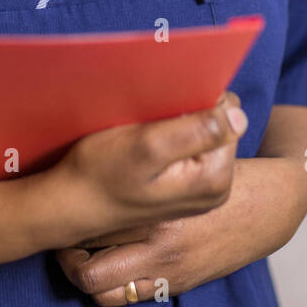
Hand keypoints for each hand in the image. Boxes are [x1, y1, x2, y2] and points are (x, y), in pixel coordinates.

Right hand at [51, 91, 247, 242]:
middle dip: (190, 113)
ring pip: (202, 134)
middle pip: (219, 125)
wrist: (68, 205)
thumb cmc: (100, 175)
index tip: (165, 110)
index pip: (229, 115)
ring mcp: (200, 190)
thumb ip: (197, 131)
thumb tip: (239, 114)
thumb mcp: (147, 147)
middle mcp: (216, 188)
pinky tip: (143, 146)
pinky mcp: (183, 187)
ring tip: (145, 134)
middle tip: (152, 124)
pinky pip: (188, 147)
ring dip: (177, 124)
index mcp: (214, 179)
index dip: (198, 100)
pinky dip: (169, 138)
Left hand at [55, 153, 306, 306]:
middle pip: (86, 259)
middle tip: (59, 231)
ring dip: (82, 273)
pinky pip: (123, 299)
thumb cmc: (222, 173)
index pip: (94, 220)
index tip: (61, 199)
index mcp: (159, 210)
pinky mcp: (175, 285)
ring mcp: (166, 270)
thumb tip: (121, 113)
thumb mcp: (191, 152)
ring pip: (98, 287)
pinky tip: (105, 265)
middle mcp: (159, 245)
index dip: (70, 215)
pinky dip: (107, 287)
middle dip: (66, 248)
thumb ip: (162, 140)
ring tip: (75, 254)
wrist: (266, 211)